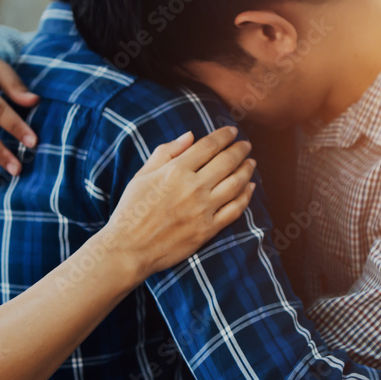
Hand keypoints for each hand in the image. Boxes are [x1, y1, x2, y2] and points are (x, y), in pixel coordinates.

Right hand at [101, 127, 256, 279]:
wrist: (129, 248)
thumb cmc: (131, 209)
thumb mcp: (142, 175)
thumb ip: (167, 152)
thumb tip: (190, 136)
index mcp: (176, 170)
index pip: (208, 146)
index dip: (224, 136)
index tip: (232, 131)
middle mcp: (193, 187)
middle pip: (227, 162)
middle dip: (240, 150)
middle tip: (246, 145)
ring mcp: (203, 209)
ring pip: (236, 184)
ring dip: (247, 170)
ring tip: (251, 163)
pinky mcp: (208, 229)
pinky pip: (235, 210)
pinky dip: (246, 197)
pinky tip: (250, 188)